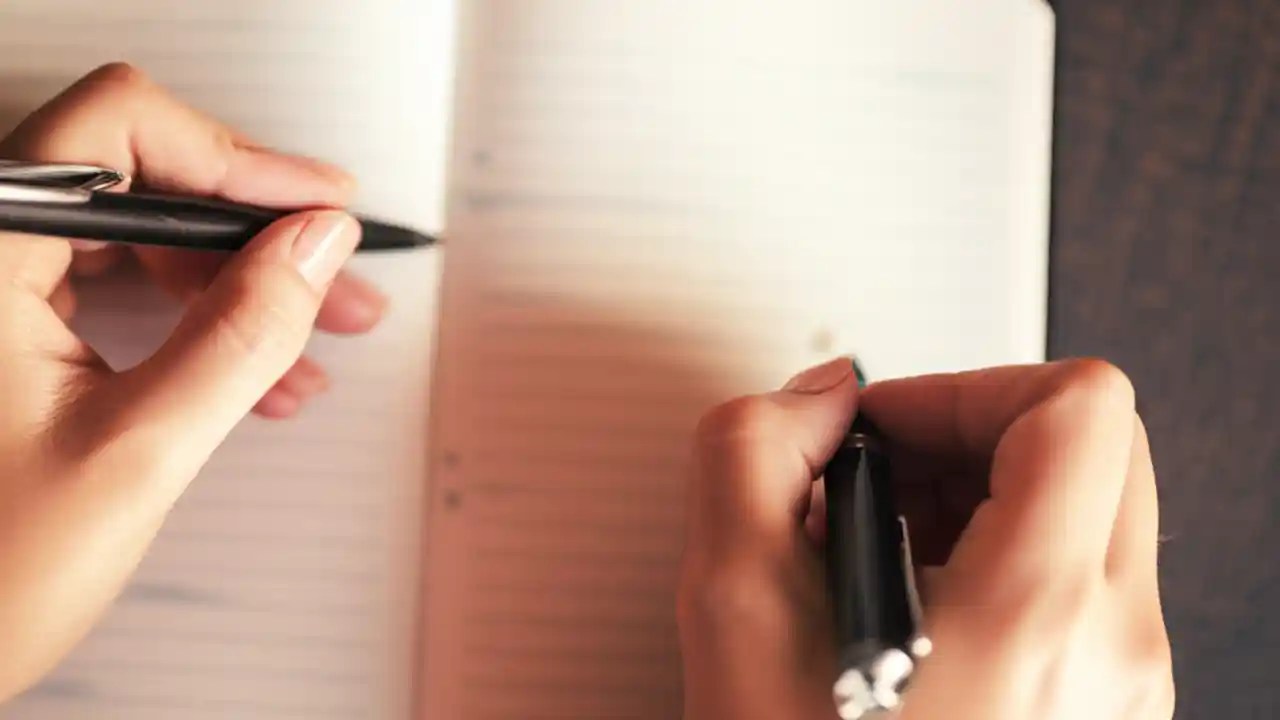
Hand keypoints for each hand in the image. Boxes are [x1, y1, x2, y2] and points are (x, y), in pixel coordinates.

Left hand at [0, 64, 374, 696]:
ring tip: (316, 340)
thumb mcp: (138, 451)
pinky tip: (258, 373)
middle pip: (142, 180)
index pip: (121, 132)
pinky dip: (198, 322)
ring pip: (143, 240)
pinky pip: (121, 291)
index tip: (317, 203)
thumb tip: (314, 247)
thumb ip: (238, 335)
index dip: (237, 158)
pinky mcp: (10, 328)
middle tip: (336, 278)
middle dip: (256, 234)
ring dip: (239, 286)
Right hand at [678, 358, 1173, 719]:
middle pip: (1097, 446)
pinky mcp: (1106, 708)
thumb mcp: (733, 605)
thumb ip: (751, 453)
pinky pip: (1083, 582)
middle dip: (974, 435)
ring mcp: (1124, 685)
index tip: (883, 432)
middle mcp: (1113, 648)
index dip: (962, 387)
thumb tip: (819, 397)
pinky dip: (1003, 559)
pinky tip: (917, 607)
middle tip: (886, 478)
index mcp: (1039, 611)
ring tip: (888, 550)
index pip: (1076, 404)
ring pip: (1094, 511)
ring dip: (985, 496)